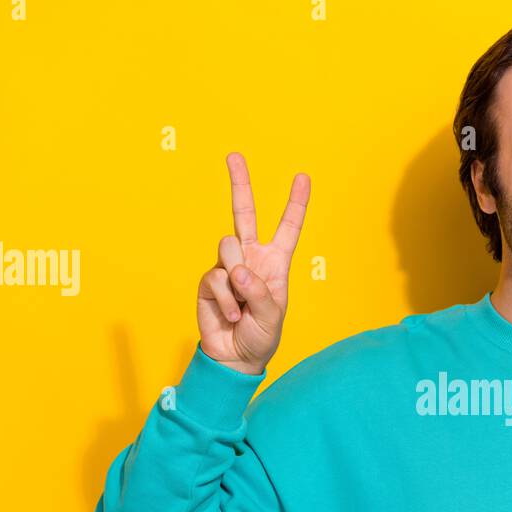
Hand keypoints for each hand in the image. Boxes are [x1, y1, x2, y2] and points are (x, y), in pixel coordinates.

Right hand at [197, 152, 310, 374]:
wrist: (235, 356)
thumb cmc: (261, 336)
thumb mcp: (273, 317)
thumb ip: (261, 292)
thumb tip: (238, 270)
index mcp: (275, 263)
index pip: (287, 228)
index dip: (295, 204)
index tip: (303, 177)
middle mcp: (251, 258)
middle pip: (243, 214)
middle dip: (240, 183)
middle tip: (234, 155)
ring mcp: (227, 267)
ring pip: (228, 248)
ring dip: (237, 280)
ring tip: (243, 306)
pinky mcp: (208, 280)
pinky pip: (216, 278)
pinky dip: (227, 300)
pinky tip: (232, 314)